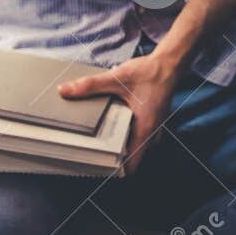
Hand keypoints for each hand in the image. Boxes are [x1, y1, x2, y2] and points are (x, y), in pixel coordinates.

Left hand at [58, 52, 179, 174]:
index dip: (116, 171)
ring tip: (100, 140)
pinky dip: (127, 135)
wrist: (170, 63)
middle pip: (132, 157)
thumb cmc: (149, 72)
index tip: (98, 169)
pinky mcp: (153, 121)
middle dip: (114, 158)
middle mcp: (152, 133)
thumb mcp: (117, 77)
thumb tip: (65, 90)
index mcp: (145, 129)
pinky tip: (114, 123)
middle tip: (93, 154)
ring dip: (121, 146)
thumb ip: (90, 85)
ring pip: (136, 147)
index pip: (132, 165)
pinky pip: (140, 136)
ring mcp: (154, 128)